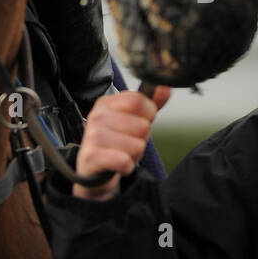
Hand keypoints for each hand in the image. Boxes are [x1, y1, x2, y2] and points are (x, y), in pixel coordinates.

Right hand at [72, 86, 170, 201]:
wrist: (93, 170)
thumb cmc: (116, 142)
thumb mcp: (131, 120)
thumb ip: (150, 104)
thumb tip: (165, 88)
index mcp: (106, 103)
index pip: (137, 100)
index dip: (148, 114)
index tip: (140, 122)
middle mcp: (97, 116)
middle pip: (142, 125)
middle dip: (141, 139)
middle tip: (127, 143)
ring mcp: (93, 136)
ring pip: (137, 146)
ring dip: (134, 155)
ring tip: (121, 154)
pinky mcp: (92, 157)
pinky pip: (125, 161)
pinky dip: (127, 167)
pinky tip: (117, 165)